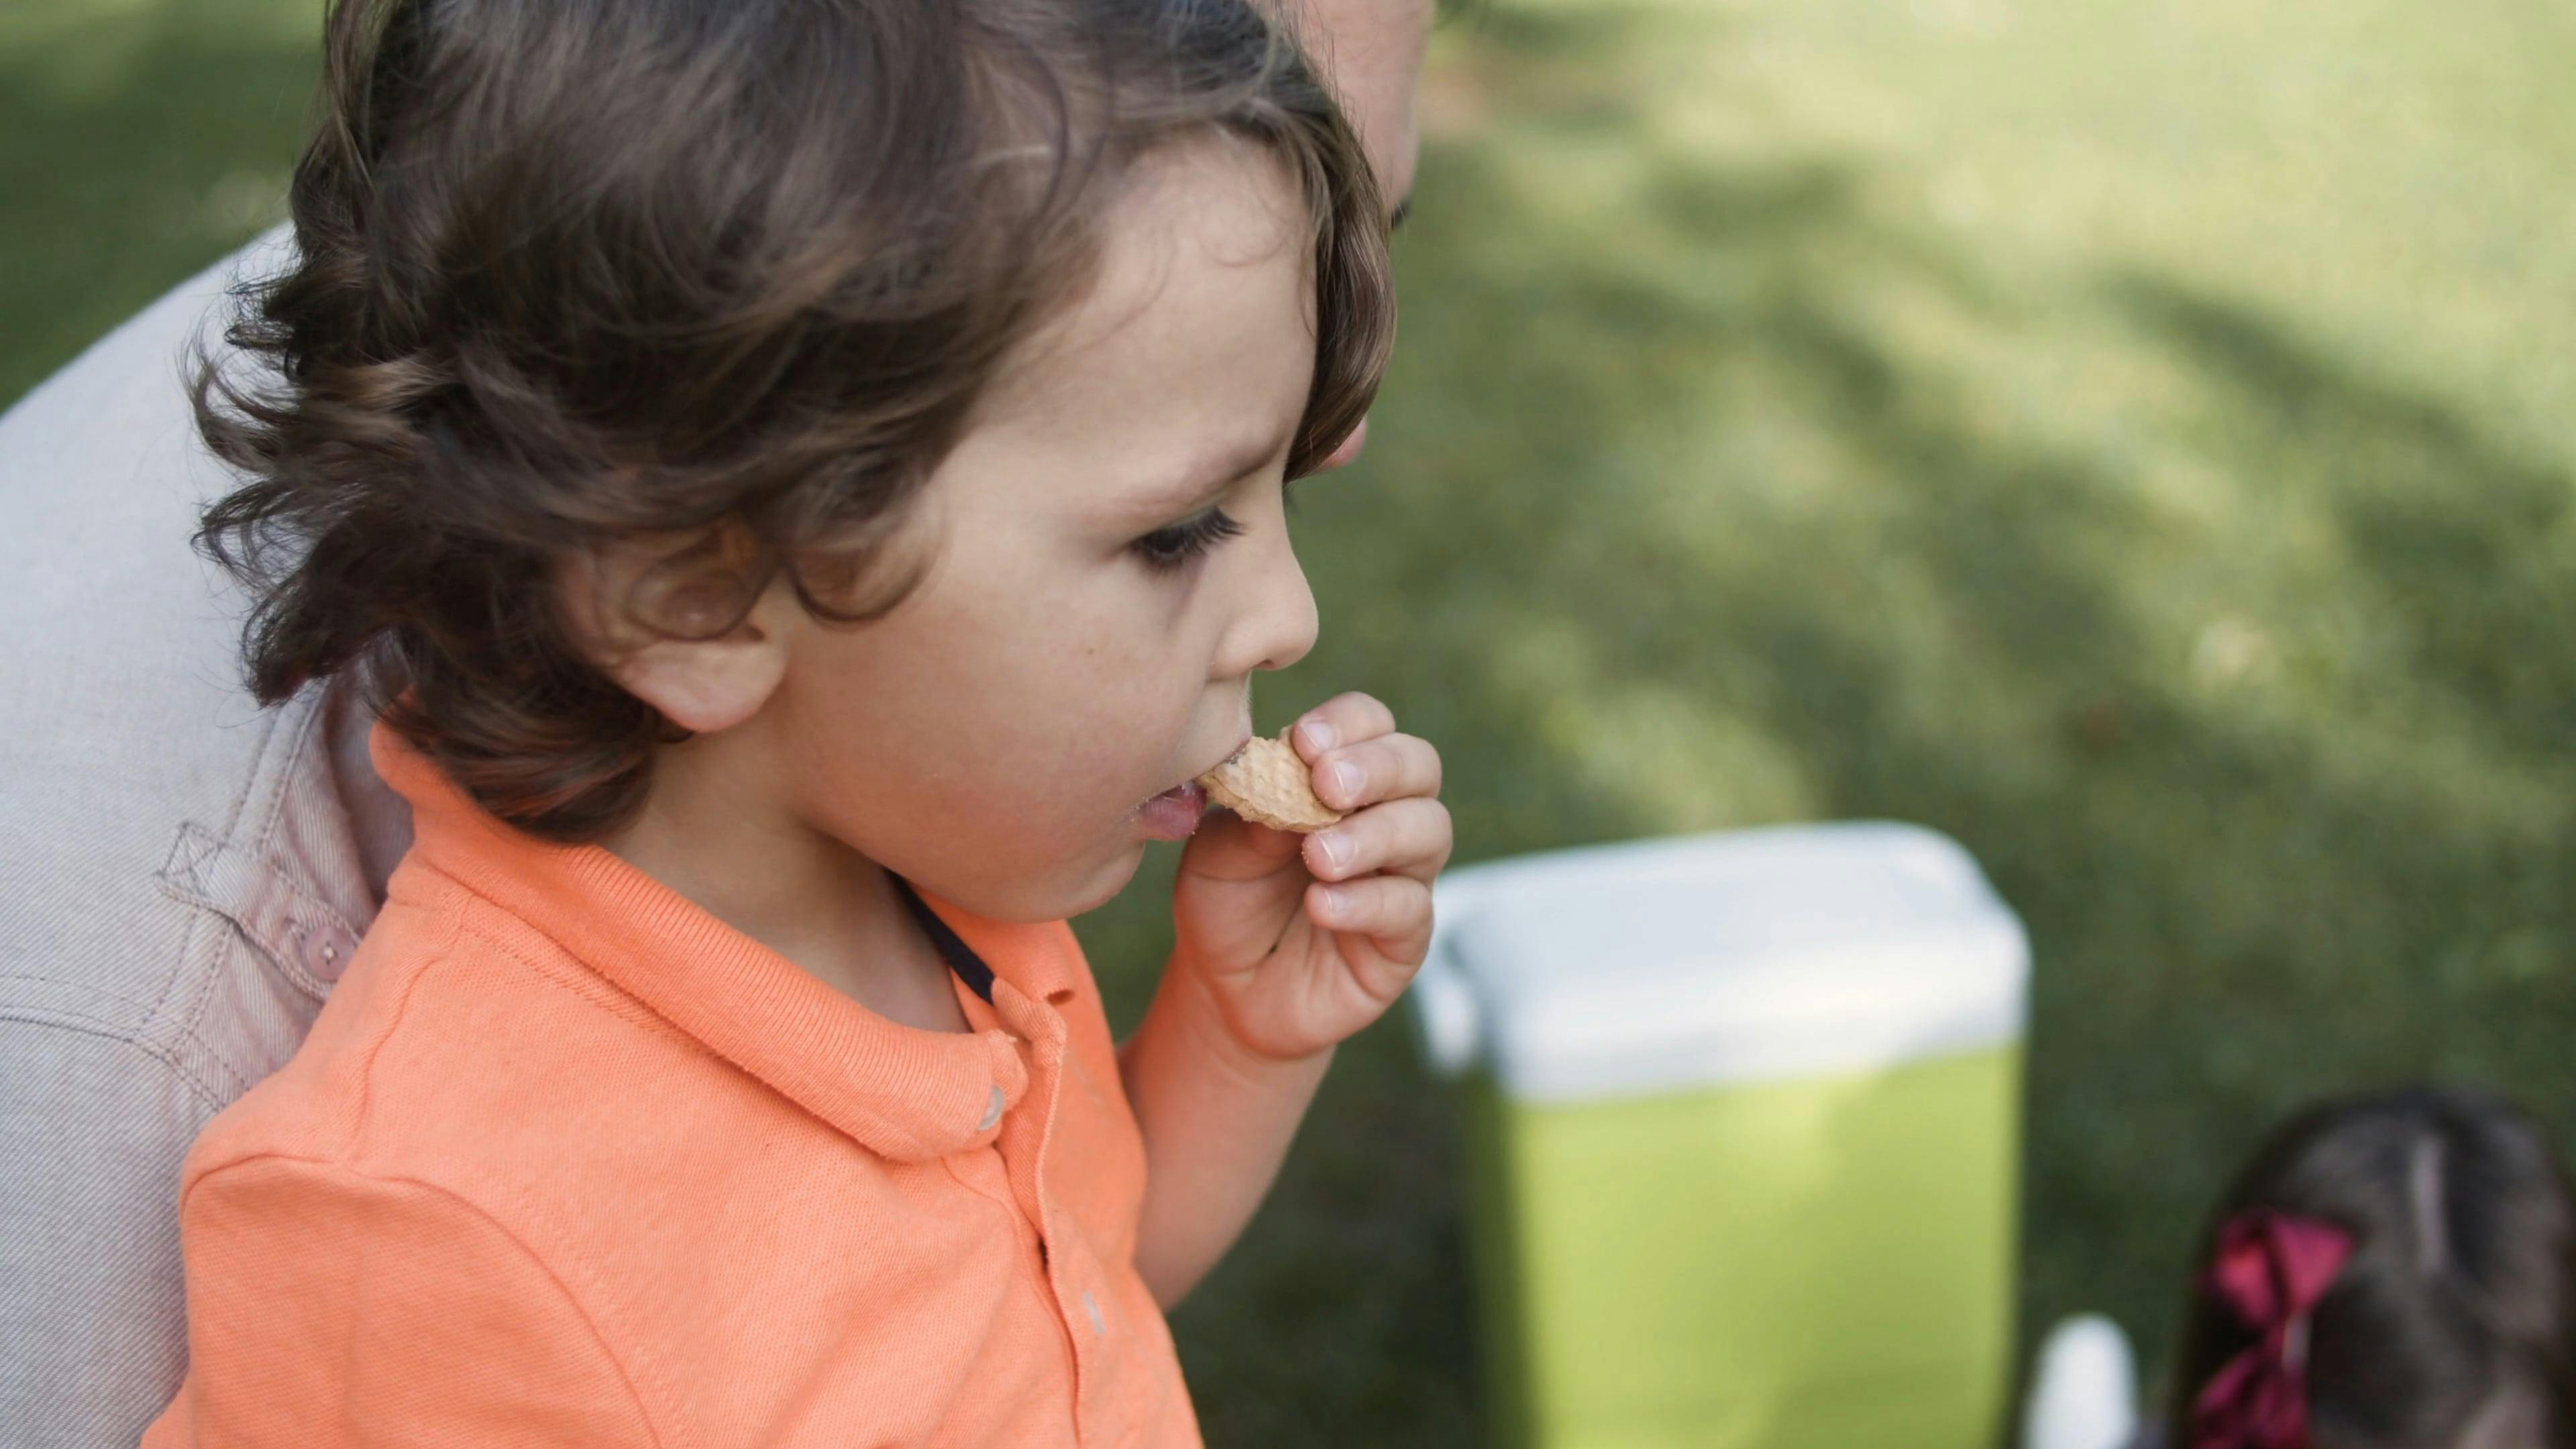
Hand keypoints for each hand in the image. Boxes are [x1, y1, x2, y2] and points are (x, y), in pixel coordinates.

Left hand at [1169, 692, 1451, 1061]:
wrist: (1226, 990)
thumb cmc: (1228, 902)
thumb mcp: (1218, 851)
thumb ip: (1254, 813)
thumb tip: (1288, 780)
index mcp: (1340, 778)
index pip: (1370, 724)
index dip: (1347, 724)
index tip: (1303, 741)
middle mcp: (1385, 816)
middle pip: (1418, 765)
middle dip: (1377, 766)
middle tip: (1327, 786)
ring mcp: (1402, 876)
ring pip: (1428, 831)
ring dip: (1375, 833)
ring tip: (1319, 857)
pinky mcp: (1405, 939)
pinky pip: (1409, 908)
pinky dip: (1366, 901)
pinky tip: (1321, 906)